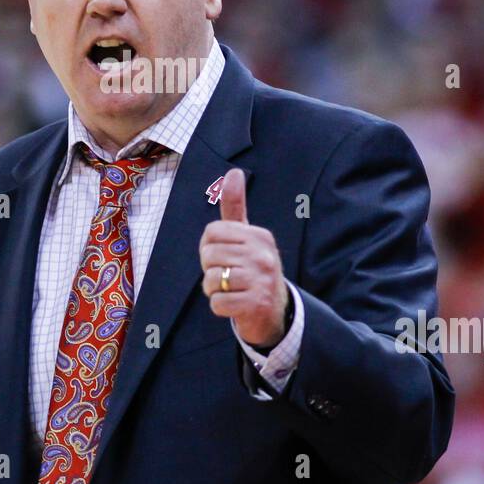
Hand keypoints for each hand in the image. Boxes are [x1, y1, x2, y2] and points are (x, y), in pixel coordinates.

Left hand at [199, 168, 287, 347]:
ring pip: (210, 280)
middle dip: (211, 269)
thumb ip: (236, 207)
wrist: (275, 311)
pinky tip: (235, 304)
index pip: (211, 232)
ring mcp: (262, 280)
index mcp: (259, 236)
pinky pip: (217, 303)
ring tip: (232, 290)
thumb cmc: (252, 269)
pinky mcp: (256, 304)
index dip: (209, 247)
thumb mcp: (246, 237)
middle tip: (229, 276)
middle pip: (208, 255)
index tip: (226, 257)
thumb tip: (233, 172)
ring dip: (214, 290)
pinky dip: (220, 307)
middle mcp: (264, 255)